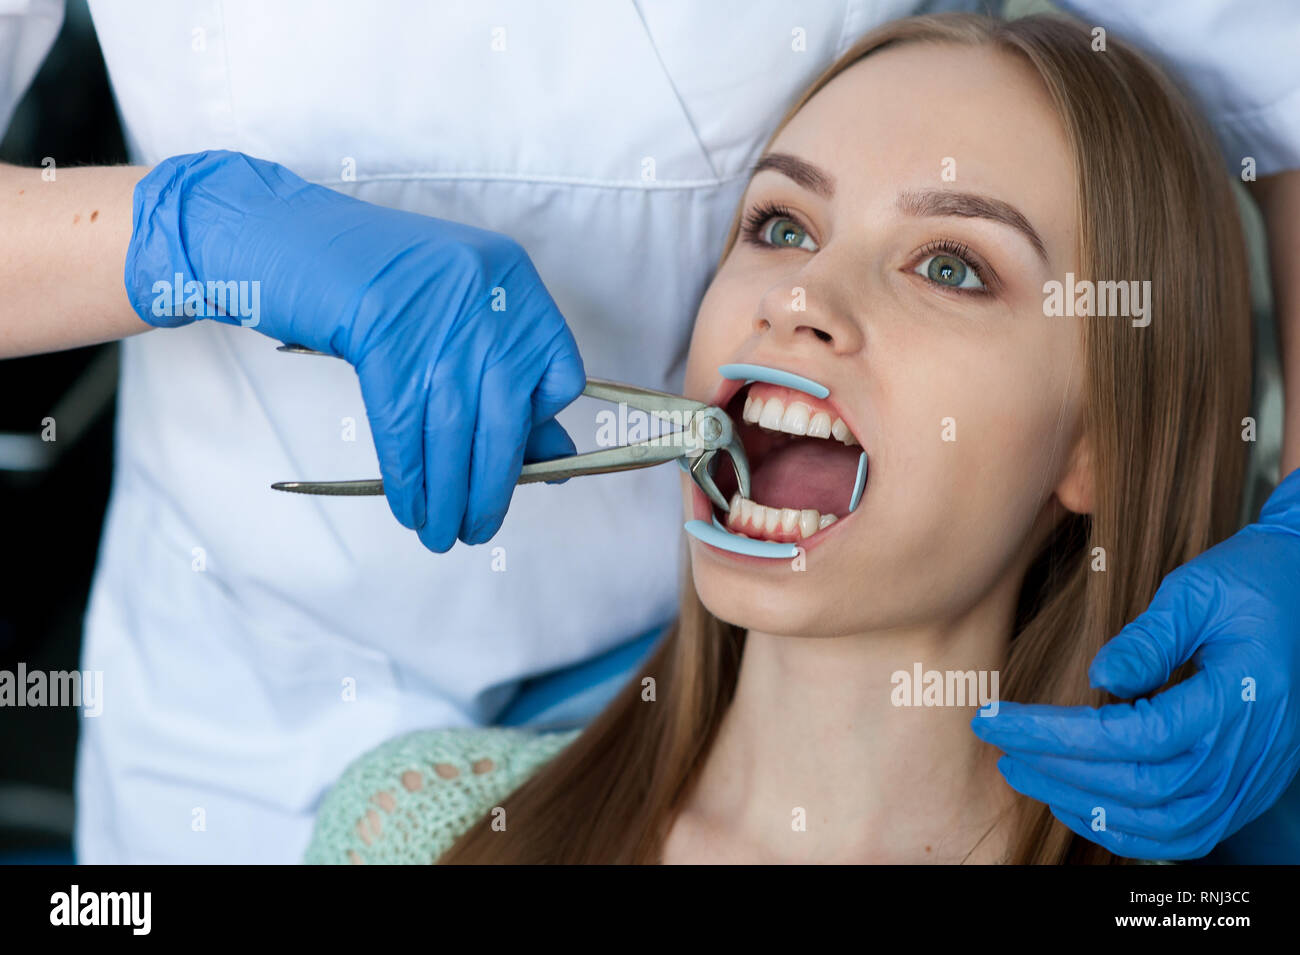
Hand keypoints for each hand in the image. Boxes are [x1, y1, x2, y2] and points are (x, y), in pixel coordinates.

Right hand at [124, 150, 584, 550]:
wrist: (300, 243)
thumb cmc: (389, 286)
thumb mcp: (460, 315)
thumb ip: (509, 380)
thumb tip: (554, 464)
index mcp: (514, 283)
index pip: (560, 377)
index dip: (540, 430)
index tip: (517, 461)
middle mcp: (485, 301)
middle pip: (506, 420)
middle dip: (492, 489)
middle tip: (478, 530)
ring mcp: (435, 324)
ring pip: (454, 436)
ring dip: (449, 499)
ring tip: (441, 535)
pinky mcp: (384, 346)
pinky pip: (405, 433)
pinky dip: (409, 481)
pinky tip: (409, 509)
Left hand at [972, 467, 1299, 859]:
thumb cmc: (1250, 581)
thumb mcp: (1199, 590)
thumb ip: (1151, 636)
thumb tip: (1100, 677)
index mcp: (1238, 698)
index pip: (1134, 736)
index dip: (1056, 734)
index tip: (995, 717)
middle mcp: (1248, 752)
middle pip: (1141, 787)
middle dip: (1058, 771)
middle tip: (999, 746)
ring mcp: (1251, 778)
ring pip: (1164, 823)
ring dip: (1086, 807)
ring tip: (1026, 773)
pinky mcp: (1244, 787)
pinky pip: (1186, 831)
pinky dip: (1129, 828)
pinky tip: (1078, 801)